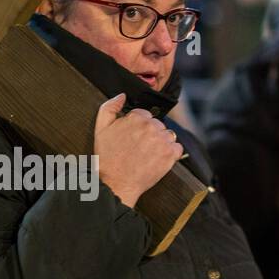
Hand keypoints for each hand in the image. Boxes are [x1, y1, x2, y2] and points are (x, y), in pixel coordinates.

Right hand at [93, 93, 181, 208]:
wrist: (116, 183)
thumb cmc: (107, 158)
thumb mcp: (100, 128)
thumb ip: (109, 107)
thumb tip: (122, 95)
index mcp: (136, 118)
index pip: (144, 115)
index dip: (137, 127)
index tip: (131, 138)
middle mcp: (151, 126)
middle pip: (157, 124)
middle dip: (150, 134)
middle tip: (138, 148)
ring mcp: (162, 140)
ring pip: (168, 135)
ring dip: (161, 142)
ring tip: (148, 154)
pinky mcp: (170, 154)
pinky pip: (177, 148)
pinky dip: (171, 153)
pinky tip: (157, 159)